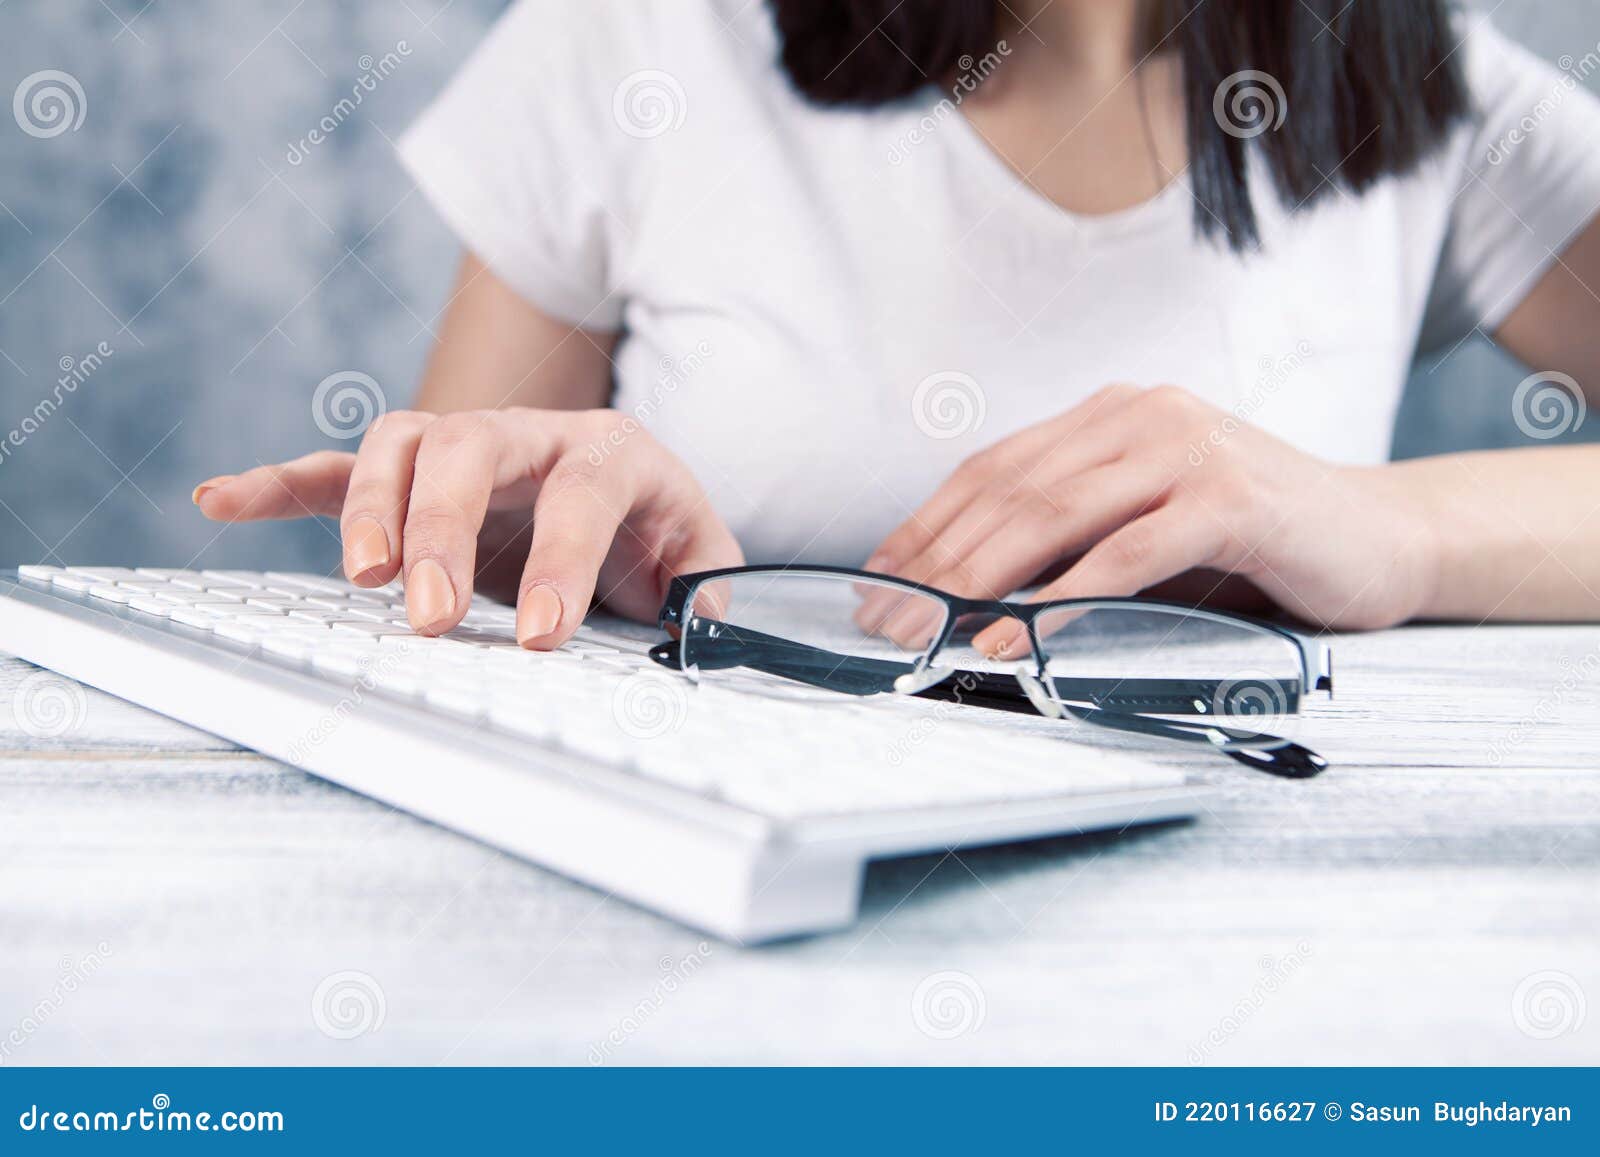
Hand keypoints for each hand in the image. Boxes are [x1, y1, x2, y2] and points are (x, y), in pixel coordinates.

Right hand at [193, 408, 740, 644]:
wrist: (631, 496)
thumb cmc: (660, 533)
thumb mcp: (702, 562)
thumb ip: (703, 594)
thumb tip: (689, 635)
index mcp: (612, 451)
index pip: (580, 493)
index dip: (562, 562)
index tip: (541, 636)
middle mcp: (532, 434)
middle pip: (471, 447)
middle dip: (444, 528)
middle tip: (433, 615)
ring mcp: (465, 447)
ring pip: (402, 443)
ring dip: (374, 506)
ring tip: (363, 580)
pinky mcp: (413, 476)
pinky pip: (339, 468)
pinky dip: (281, 483)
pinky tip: (221, 499)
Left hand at [862, 384, 1438, 653]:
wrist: (1379, 539)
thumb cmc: (1253, 544)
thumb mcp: (1147, 524)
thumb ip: (1074, 536)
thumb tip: (968, 592)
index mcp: (1110, 416)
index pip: (993, 469)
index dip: (925, 526)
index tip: (876, 581)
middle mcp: (1141, 416)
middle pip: (1009, 491)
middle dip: (936, 562)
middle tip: (887, 620)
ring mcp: (1187, 450)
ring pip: (1055, 514)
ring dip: (982, 580)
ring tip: (933, 629)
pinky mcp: (1230, 498)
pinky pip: (1127, 552)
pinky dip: (1066, 597)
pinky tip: (1021, 633)